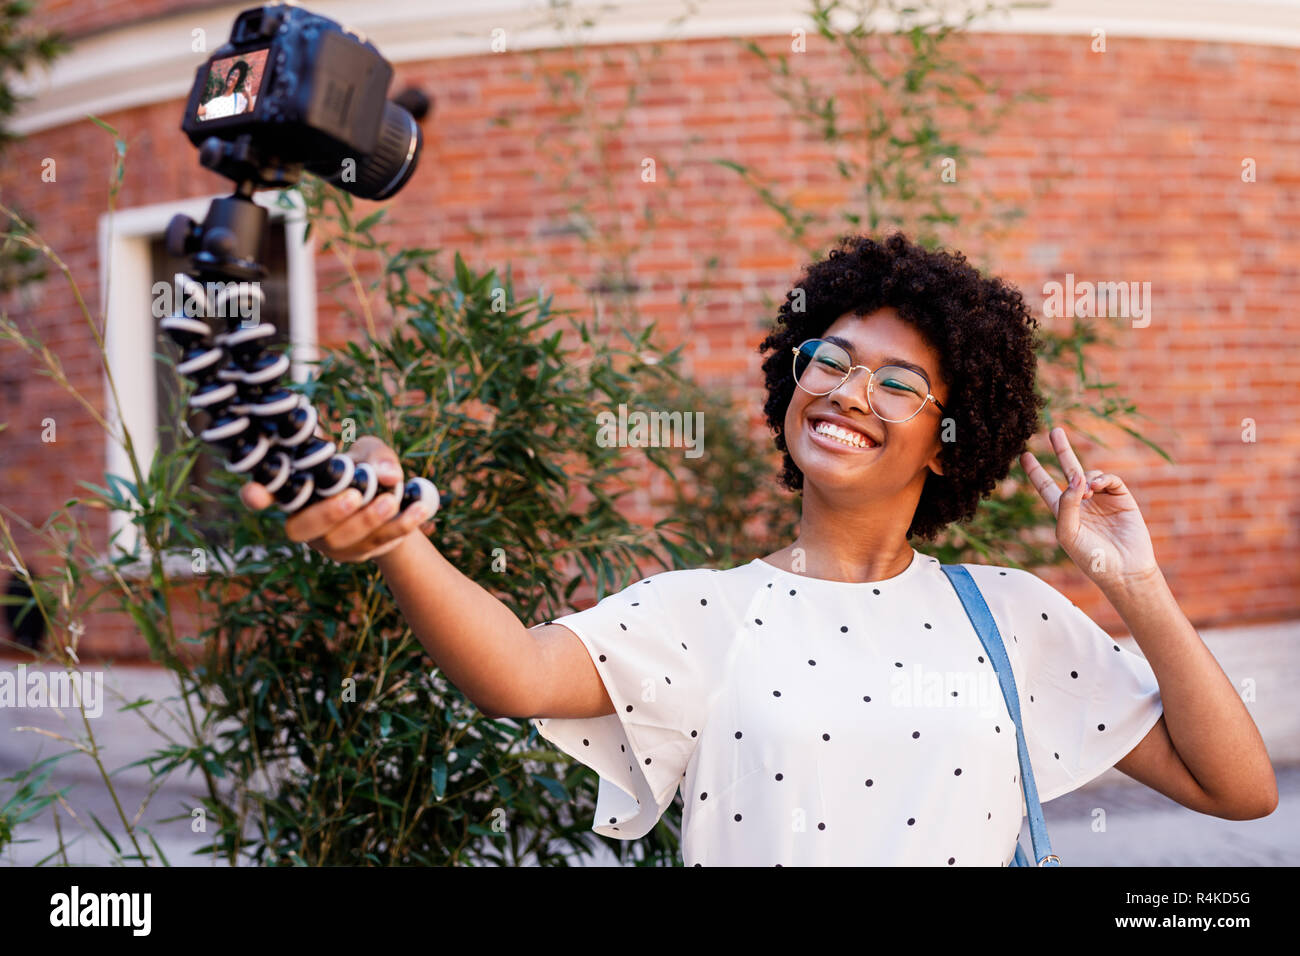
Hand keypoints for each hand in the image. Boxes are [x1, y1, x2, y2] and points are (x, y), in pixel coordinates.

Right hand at [239, 435, 437, 562]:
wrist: (394, 501)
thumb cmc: (368, 469)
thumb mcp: (370, 452)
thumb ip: (375, 456)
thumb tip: (386, 474)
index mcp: (297, 492)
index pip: (268, 494)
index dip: (257, 496)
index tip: (254, 492)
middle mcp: (306, 522)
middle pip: (301, 528)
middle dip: (326, 514)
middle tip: (353, 496)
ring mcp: (331, 543)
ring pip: (342, 540)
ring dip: (368, 521)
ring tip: (391, 500)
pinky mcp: (360, 553)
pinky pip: (379, 543)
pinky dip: (402, 525)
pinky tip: (420, 509)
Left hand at [1020, 426, 1158, 586]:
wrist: (1124, 570)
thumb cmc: (1091, 558)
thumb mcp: (1068, 533)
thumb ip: (1066, 505)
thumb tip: (1076, 478)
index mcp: (1063, 513)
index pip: (1045, 487)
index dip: (1035, 471)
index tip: (1023, 455)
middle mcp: (1081, 503)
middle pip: (1069, 470)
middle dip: (1062, 450)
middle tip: (1054, 430)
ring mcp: (1101, 500)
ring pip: (1089, 474)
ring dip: (1085, 476)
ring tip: (1087, 491)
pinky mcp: (1121, 498)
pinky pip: (1109, 479)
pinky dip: (1101, 478)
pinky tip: (1096, 487)